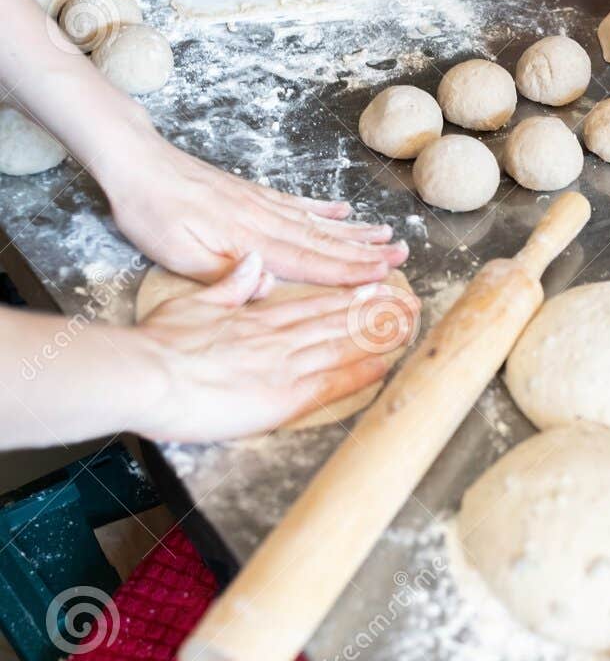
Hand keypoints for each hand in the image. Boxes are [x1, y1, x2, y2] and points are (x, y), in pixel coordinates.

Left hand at [105, 127, 407, 285]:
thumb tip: (270, 284)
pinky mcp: (251, 193)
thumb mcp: (179, 256)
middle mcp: (266, 220)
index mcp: (253, 241)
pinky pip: (297, 203)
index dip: (350, 272)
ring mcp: (261, 204)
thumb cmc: (153, 215)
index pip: (311, 262)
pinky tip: (342, 211)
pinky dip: (323, 209)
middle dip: (367, 253)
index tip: (385, 277)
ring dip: (355, 232)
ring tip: (388, 235)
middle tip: (404, 258)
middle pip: (326, 241)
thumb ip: (227, 274)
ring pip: (318, 222)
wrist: (137, 165)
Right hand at [133, 254, 418, 440]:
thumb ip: (228, 287)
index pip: (313, 304)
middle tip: (410, 302)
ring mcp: (283, 365)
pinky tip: (385, 365)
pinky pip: (331, 383)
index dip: (347, 296)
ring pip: (341, 345)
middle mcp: (277, 337)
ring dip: (378, 335)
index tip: (375, 287)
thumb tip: (253, 265)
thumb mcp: (193, 304)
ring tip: (409, 325)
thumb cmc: (159, 346)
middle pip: (336, 320)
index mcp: (257, 318)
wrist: (147, 376)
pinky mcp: (282, 396)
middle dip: (376, 311)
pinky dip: (360, 372)